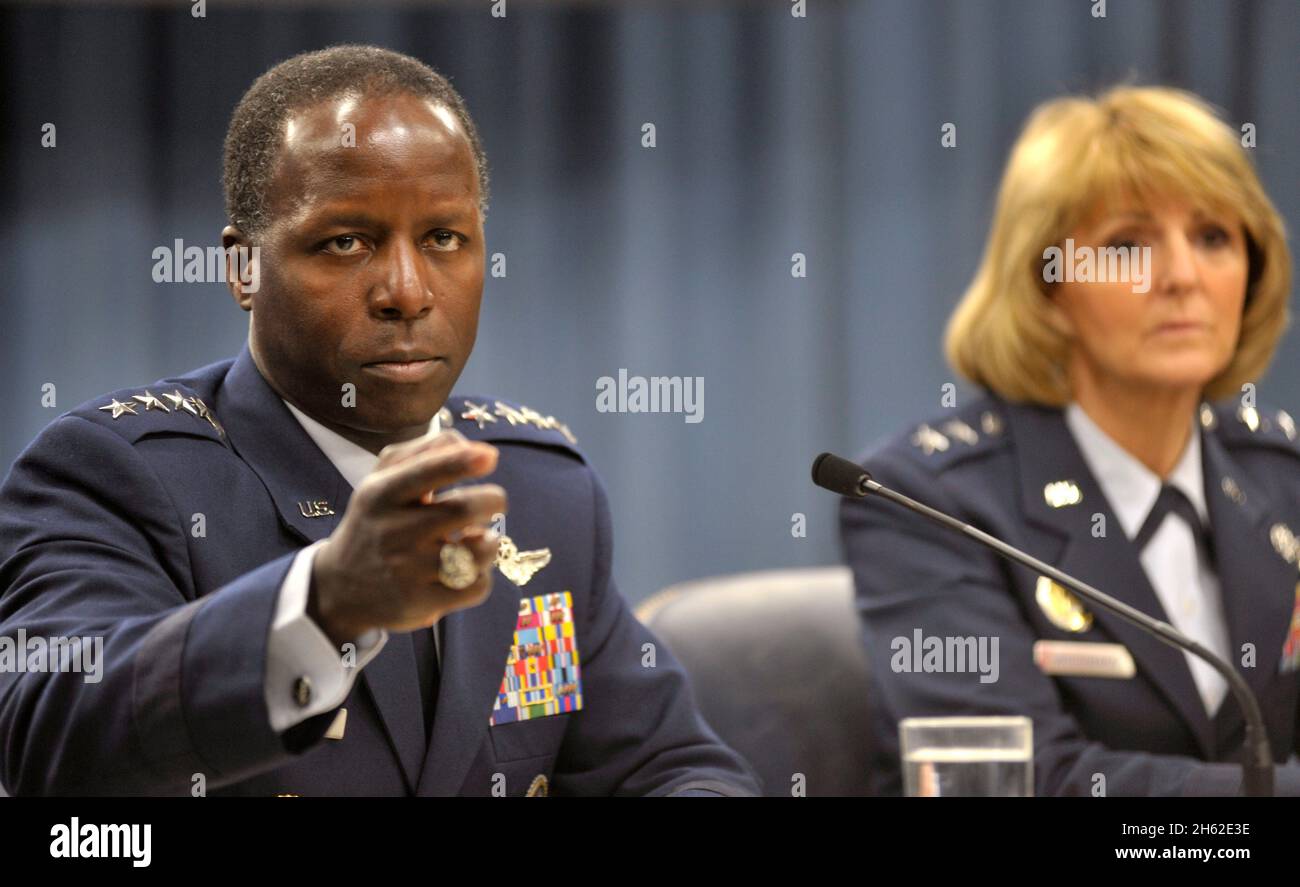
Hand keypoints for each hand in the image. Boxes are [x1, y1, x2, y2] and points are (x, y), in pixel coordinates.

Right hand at [307, 429, 506, 645]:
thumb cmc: (377, 521)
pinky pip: (476, 586)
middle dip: (493, 500)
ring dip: (490, 541)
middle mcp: (392, 532)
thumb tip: (475, 448)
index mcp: (382, 494)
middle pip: (463, 509)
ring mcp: (407, 571)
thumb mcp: (383, 480)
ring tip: (480, 539)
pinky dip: (483, 575)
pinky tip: (468, 569)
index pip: (425, 472)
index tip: (490, 457)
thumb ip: (424, 453)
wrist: (339, 587)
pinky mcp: (421, 603)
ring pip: (476, 552)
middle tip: (495, 501)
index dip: (461, 461)